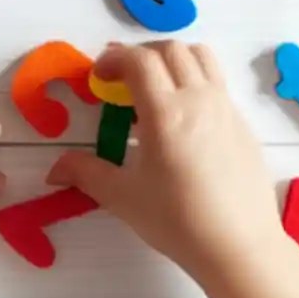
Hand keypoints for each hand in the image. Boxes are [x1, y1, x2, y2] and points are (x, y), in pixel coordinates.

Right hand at [46, 42, 283, 280]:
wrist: (239, 247)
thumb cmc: (178, 222)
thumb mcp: (123, 198)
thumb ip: (86, 173)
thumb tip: (56, 168)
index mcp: (166, 112)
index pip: (139, 60)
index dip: (114, 59)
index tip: (98, 77)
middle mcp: (199, 100)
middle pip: (171, 50)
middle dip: (141, 55)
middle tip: (121, 80)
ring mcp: (226, 109)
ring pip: (201, 58)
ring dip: (172, 60)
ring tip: (155, 88)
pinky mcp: (242, 124)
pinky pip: (217, 84)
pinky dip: (194, 82)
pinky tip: (183, 121)